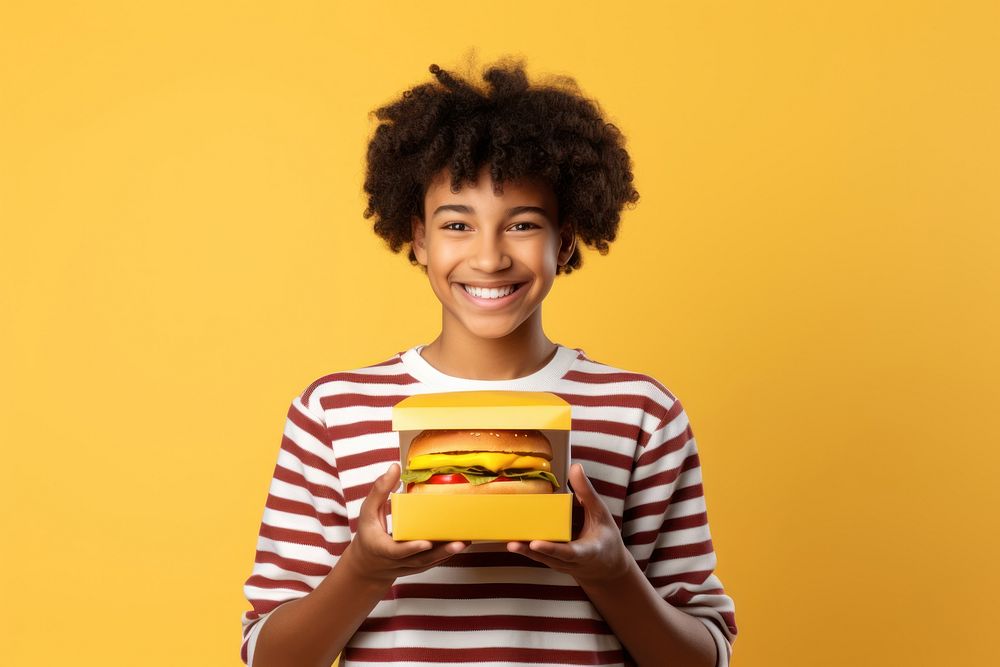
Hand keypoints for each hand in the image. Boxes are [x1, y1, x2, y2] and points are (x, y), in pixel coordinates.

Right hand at [341, 463, 467, 585]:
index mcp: (382, 548)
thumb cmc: (368, 534)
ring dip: (449, 553)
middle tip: (459, 543)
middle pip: (420, 560)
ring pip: (430, 563)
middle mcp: (397, 561)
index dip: (411, 548)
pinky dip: (447, 555)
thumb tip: (395, 467)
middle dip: (441, 552)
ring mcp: (408, 567)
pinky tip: (461, 544)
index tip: (426, 543)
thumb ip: (380, 490)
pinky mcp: (417, 567)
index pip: (397, 551)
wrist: (367, 565)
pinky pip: (433, 562)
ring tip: (466, 541)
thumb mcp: (368, 511)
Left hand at [507, 463, 632, 585]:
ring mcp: (560, 565)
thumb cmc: (605, 537)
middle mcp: (571, 563)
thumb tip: (575, 467)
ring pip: (540, 558)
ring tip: (507, 540)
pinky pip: (538, 556)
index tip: (536, 543)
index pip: (568, 552)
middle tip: (512, 543)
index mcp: (587, 551)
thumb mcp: (601, 513)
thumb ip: (587, 492)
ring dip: (523, 550)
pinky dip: (525, 548)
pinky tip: (510, 537)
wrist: (606, 567)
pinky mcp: (552, 562)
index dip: (552, 548)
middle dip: (530, 551)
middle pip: (548, 557)